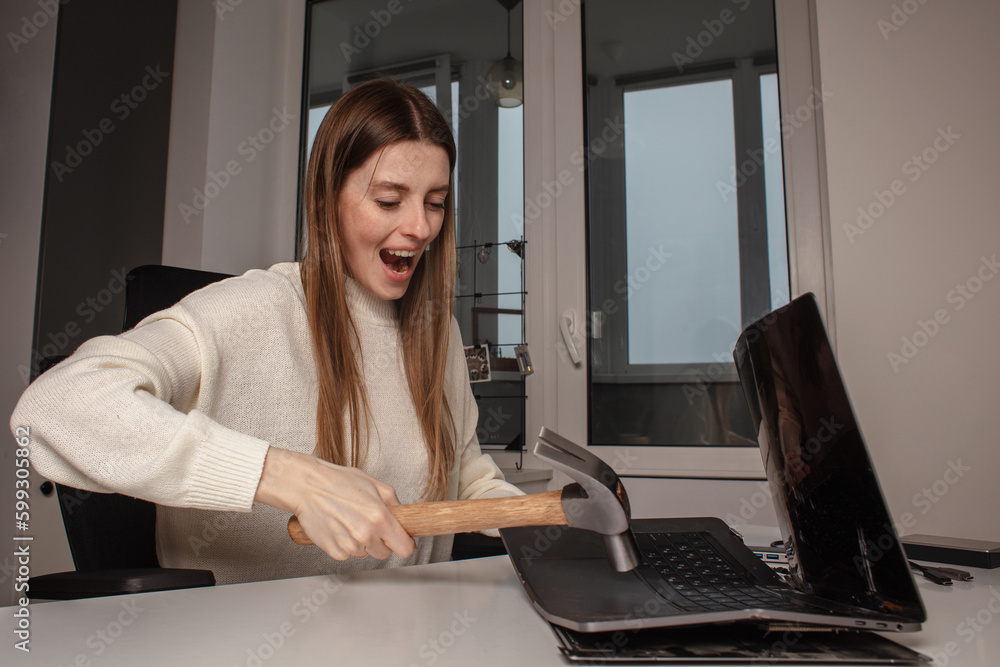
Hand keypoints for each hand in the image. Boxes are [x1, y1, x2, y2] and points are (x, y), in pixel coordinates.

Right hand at [254, 447, 415, 560]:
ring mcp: (349, 545)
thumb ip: (394, 503)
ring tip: (350, 521)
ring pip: (365, 554)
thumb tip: (404, 518)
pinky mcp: (335, 552)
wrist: (307, 487)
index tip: (402, 541)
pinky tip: (339, 528)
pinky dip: (346, 545)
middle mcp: (366, 534)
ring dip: (362, 543)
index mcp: (380, 517)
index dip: (405, 544)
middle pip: (385, 553)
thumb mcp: (374, 484)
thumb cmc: (337, 482)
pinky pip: (348, 555)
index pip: (404, 548)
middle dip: (381, 541)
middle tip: (369, 524)